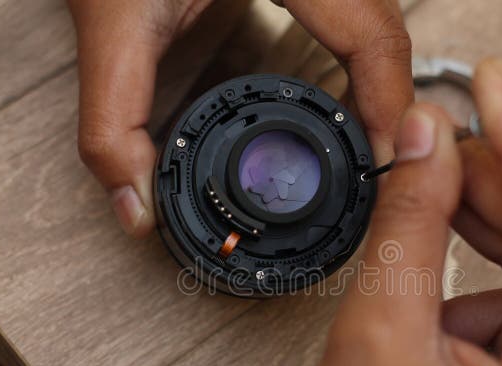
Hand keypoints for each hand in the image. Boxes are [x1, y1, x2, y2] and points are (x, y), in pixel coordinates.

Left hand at [67, 0, 412, 236]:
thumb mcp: (112, 22)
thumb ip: (114, 119)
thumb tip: (138, 210)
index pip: (372, 32)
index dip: (388, 108)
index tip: (383, 170)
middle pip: (386, 30)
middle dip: (389, 106)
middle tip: (375, 173)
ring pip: (377, 18)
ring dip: (378, 84)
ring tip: (364, 145)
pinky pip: (355, 9)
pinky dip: (357, 60)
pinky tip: (342, 95)